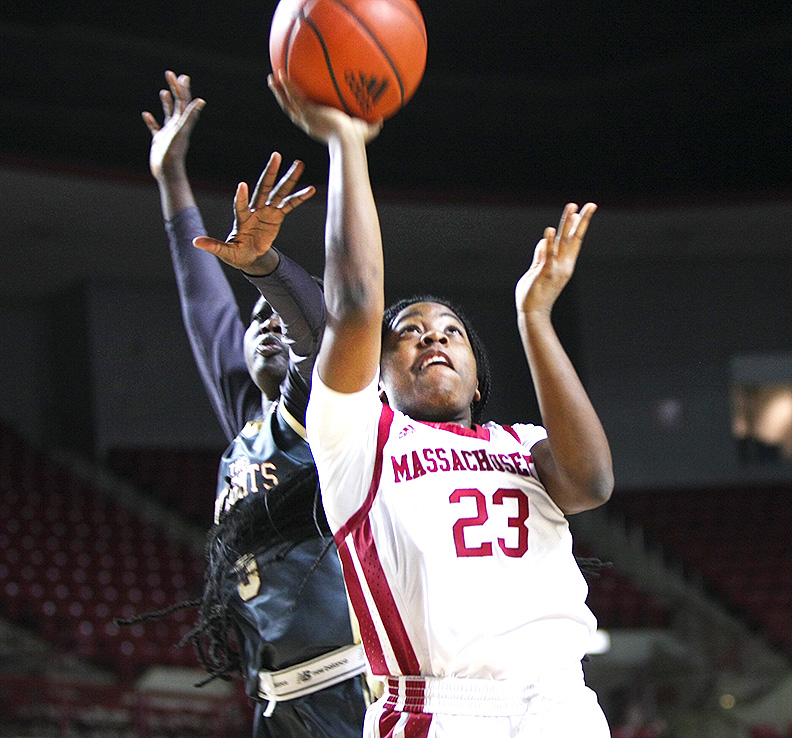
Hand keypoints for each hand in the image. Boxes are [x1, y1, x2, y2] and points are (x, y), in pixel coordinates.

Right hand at [142, 70, 204, 180]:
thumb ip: (190, 115)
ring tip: (164, 91)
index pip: (184, 101)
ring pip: (168, 115)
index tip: (179, 75)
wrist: (168, 171)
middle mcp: (177, 127)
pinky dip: (151, 121)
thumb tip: (201, 100)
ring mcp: (168, 134)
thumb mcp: (181, 131)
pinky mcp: (159, 141)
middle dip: (175, 89)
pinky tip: (146, 114)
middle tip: (171, 74)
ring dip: (167, 103)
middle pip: (178, 105)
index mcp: (183, 123)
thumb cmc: (174, 152)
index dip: (181, 88)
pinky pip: (155, 128)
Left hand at [192, 152, 315, 273]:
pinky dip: (299, 197)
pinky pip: (290, 205)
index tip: (242, 186)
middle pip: (263, 188)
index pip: (240, 206)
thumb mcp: (225, 252)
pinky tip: (310, 189)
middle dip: (270, 172)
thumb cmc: (236, 253)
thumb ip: (213, 246)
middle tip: (276, 155)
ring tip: (299, 164)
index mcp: (241, 218)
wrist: (249, 255)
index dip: (241, 197)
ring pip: (279, 191)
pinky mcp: (277, 216)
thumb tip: (195, 242)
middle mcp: (255, 209)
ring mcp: (267, 211)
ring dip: (289, 178)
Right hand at [268, 72, 381, 144]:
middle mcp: (309, 123)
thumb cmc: (357, 141)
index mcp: (318, 126)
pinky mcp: (307, 112)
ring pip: (288, 102)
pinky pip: (293, 96)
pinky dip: (286, 86)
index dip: (298, 108)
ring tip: (272, 79)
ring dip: (279, 90)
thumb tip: (381, 120)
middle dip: (283, 97)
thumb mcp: (365, 130)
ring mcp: (306, 118)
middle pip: (291, 108)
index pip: (305, 116)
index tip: (295, 100)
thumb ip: (372, 125)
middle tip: (276, 86)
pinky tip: (280, 75)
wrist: (348, 141)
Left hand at [516, 203, 596, 315]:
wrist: (532, 313)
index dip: (578, 225)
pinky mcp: (545, 273)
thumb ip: (540, 256)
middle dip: (581, 221)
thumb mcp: (537, 270)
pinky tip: (549, 230)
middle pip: (574, 239)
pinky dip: (548, 243)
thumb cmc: (534, 293)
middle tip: (590, 204)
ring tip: (572, 208)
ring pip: (563, 243)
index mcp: (564, 264)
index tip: (582, 209)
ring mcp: (556, 269)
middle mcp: (564, 265)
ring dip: (567, 225)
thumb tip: (544, 241)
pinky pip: (548, 255)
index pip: (573, 241)